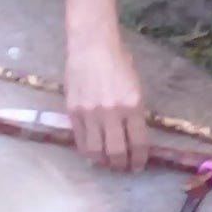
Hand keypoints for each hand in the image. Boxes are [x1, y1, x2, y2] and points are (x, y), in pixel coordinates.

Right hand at [64, 27, 148, 171]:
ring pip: (95, 151)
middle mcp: (111, 112)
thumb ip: (134, 112)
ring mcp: (89, 113)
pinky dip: (87, 151)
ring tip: (107, 163)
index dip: (139, 159)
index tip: (138, 165)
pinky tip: (92, 152)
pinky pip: (80, 140)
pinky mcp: (73, 112)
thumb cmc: (118, 61)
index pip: (137, 143)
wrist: (91, 45)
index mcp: (132, 105)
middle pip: (116, 152)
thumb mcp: (135, 87)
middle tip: (122, 167)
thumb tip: (132, 136)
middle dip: (121, 165)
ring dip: (103, 162)